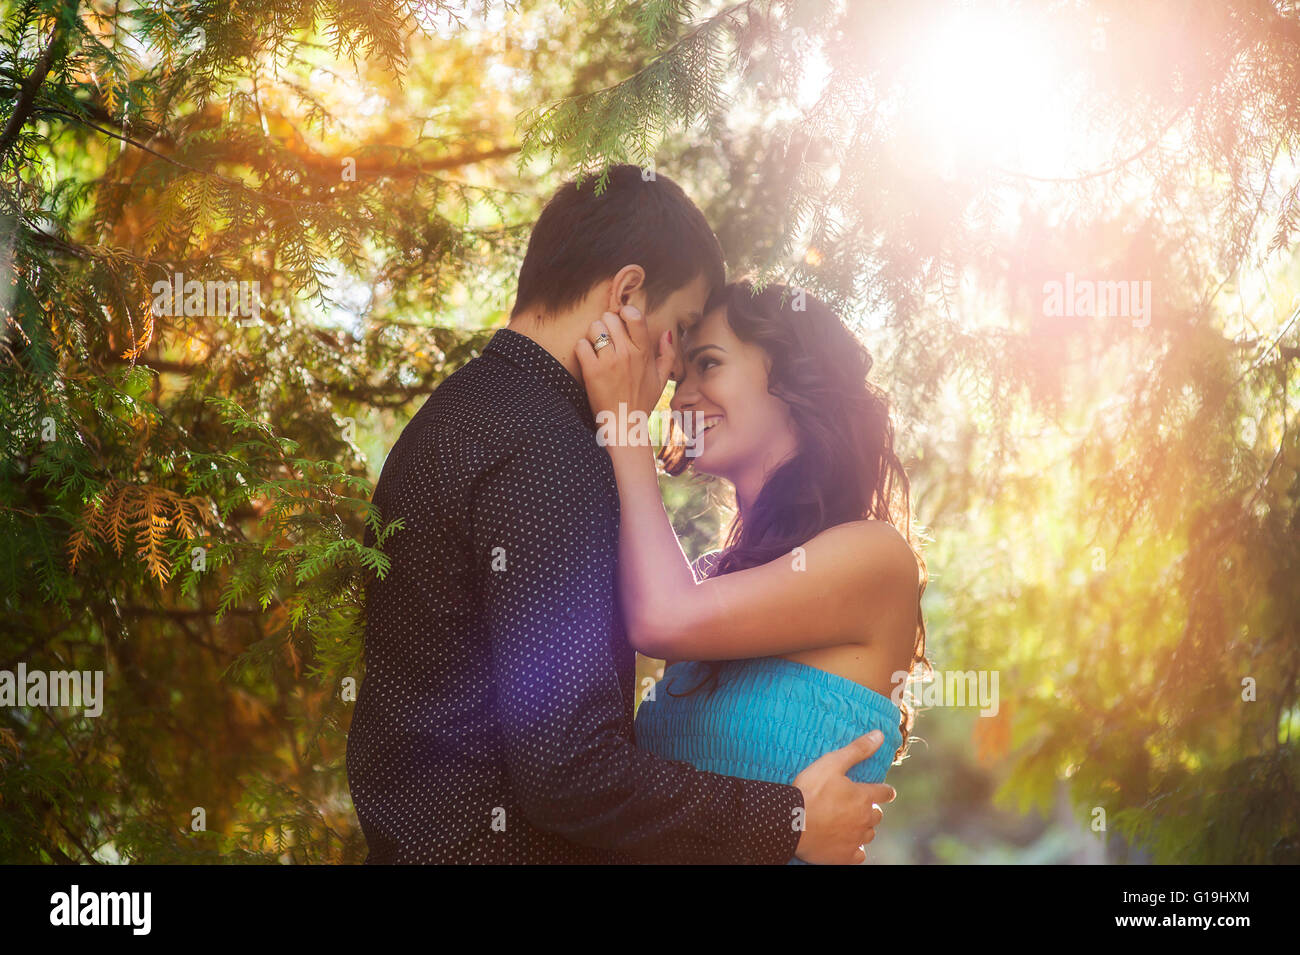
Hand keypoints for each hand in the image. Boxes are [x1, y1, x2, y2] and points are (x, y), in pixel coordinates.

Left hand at [574, 304, 674, 424]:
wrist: (625, 426)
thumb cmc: (642, 402)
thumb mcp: (662, 379)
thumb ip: (668, 355)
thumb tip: (667, 333)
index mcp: (644, 353)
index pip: (635, 316)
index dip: (625, 312)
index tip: (620, 319)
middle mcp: (628, 354)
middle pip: (610, 318)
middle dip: (605, 324)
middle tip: (605, 337)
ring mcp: (610, 362)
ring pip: (594, 328)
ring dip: (592, 334)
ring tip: (595, 347)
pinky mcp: (592, 372)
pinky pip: (581, 345)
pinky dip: (581, 348)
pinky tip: (586, 358)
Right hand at [792, 731, 896, 864]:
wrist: (791, 823)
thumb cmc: (810, 791)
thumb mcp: (832, 763)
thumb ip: (857, 750)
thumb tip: (879, 735)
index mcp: (863, 797)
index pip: (884, 792)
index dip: (885, 790)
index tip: (887, 791)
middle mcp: (864, 819)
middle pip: (877, 815)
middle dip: (871, 809)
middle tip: (859, 806)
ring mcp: (855, 839)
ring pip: (868, 834)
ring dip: (863, 828)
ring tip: (851, 824)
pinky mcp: (844, 856)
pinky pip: (858, 854)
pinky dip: (855, 849)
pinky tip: (847, 844)